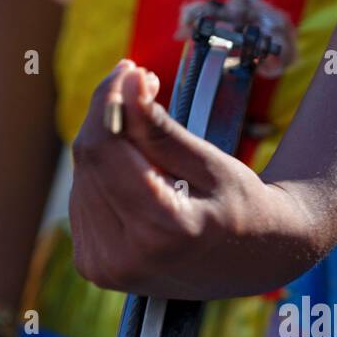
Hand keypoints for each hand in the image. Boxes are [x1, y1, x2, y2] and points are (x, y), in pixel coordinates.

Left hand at [68, 61, 321, 298]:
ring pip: (83, 178)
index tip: (130, 68)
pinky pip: (84, 199)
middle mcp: (124, 258)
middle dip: (110, 118)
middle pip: (89, 161)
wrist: (254, 264)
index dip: (109, 100)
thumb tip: (126, 81)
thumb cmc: (242, 208)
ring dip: (108, 146)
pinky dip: (105, 175)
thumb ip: (162, 130)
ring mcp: (104, 267)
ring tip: (150, 139)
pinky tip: (136, 173)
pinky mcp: (94, 266)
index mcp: (160, 232)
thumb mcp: (213, 165)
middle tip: (144, 86)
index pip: (103, 149)